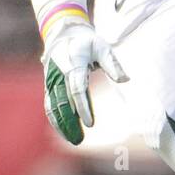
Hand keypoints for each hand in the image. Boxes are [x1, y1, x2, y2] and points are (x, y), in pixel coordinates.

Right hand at [42, 21, 126, 145]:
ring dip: (62, 124)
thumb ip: (112, 63)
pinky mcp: (49, 86)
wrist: (63, 33)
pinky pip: (50, 105)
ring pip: (53, 106)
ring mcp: (51, 80)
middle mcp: (59, 74)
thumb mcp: (102, 47)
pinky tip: (65, 131)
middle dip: (69, 122)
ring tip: (74, 140)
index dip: (83, 107)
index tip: (90, 124)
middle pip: (62, 102)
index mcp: (73, 63)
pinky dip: (56, 119)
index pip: (77, 88)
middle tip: (79, 140)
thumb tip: (125, 79)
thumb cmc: (87, 42)